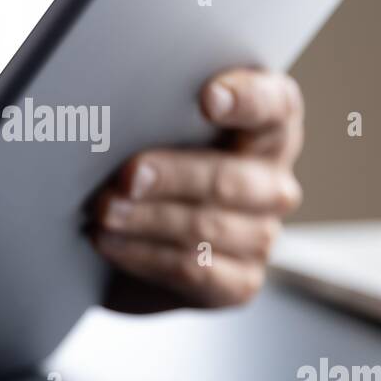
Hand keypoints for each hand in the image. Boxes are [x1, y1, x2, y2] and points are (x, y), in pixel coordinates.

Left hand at [93, 68, 302, 308]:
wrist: (140, 240)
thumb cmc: (153, 165)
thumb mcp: (159, 131)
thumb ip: (161, 113)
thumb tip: (115, 107)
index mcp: (268, 128)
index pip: (275, 105)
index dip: (247, 99)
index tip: (207, 98)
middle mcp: (274, 182)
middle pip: (229, 178)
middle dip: (172, 175)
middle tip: (128, 176)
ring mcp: (262, 236)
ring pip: (206, 227)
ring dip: (147, 219)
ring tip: (105, 211)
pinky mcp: (240, 282)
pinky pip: (193, 269)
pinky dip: (143, 254)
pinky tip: (109, 242)